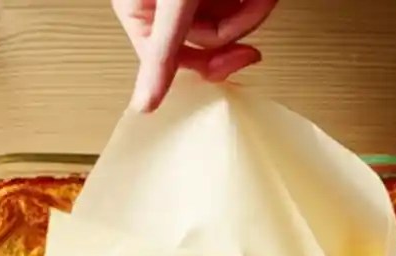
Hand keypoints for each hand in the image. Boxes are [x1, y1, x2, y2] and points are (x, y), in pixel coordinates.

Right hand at [112, 0, 278, 111]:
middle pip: (207, 41)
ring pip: (228, 23)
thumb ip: (162, 54)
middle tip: (255, 4)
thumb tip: (143, 106)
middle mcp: (163, 4)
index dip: (212, 59)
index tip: (244, 56)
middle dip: (238, 23)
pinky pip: (238, 6)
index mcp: (139, 9)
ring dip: (253, 7)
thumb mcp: (174, 3)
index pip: (174, 60)